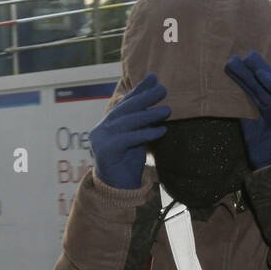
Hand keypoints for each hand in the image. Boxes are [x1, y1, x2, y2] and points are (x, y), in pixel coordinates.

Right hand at [89, 74, 169, 189]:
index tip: (153, 78)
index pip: (125, 103)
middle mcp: (102, 128)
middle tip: (163, 90)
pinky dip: (147, 133)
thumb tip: (155, 100)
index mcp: (107, 123)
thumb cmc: (127, 164)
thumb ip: (141, 122)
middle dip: (146, 97)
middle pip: (126, 109)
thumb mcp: (136, 138)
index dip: (139, 90)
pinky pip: (130, 138)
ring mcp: (102, 139)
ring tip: (168, 110)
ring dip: (150, 114)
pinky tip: (162, 130)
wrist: (116, 191)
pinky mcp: (107, 151)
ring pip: (129, 122)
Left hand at [224, 51, 270, 169]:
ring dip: (260, 72)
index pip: (253, 92)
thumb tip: (231, 107)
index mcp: (266, 112)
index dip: (242, 79)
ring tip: (248, 59)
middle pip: (261, 86)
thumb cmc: (267, 157)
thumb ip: (245, 119)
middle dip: (248, 72)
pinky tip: (261, 74)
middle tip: (235, 59)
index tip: (229, 68)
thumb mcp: (250, 134)